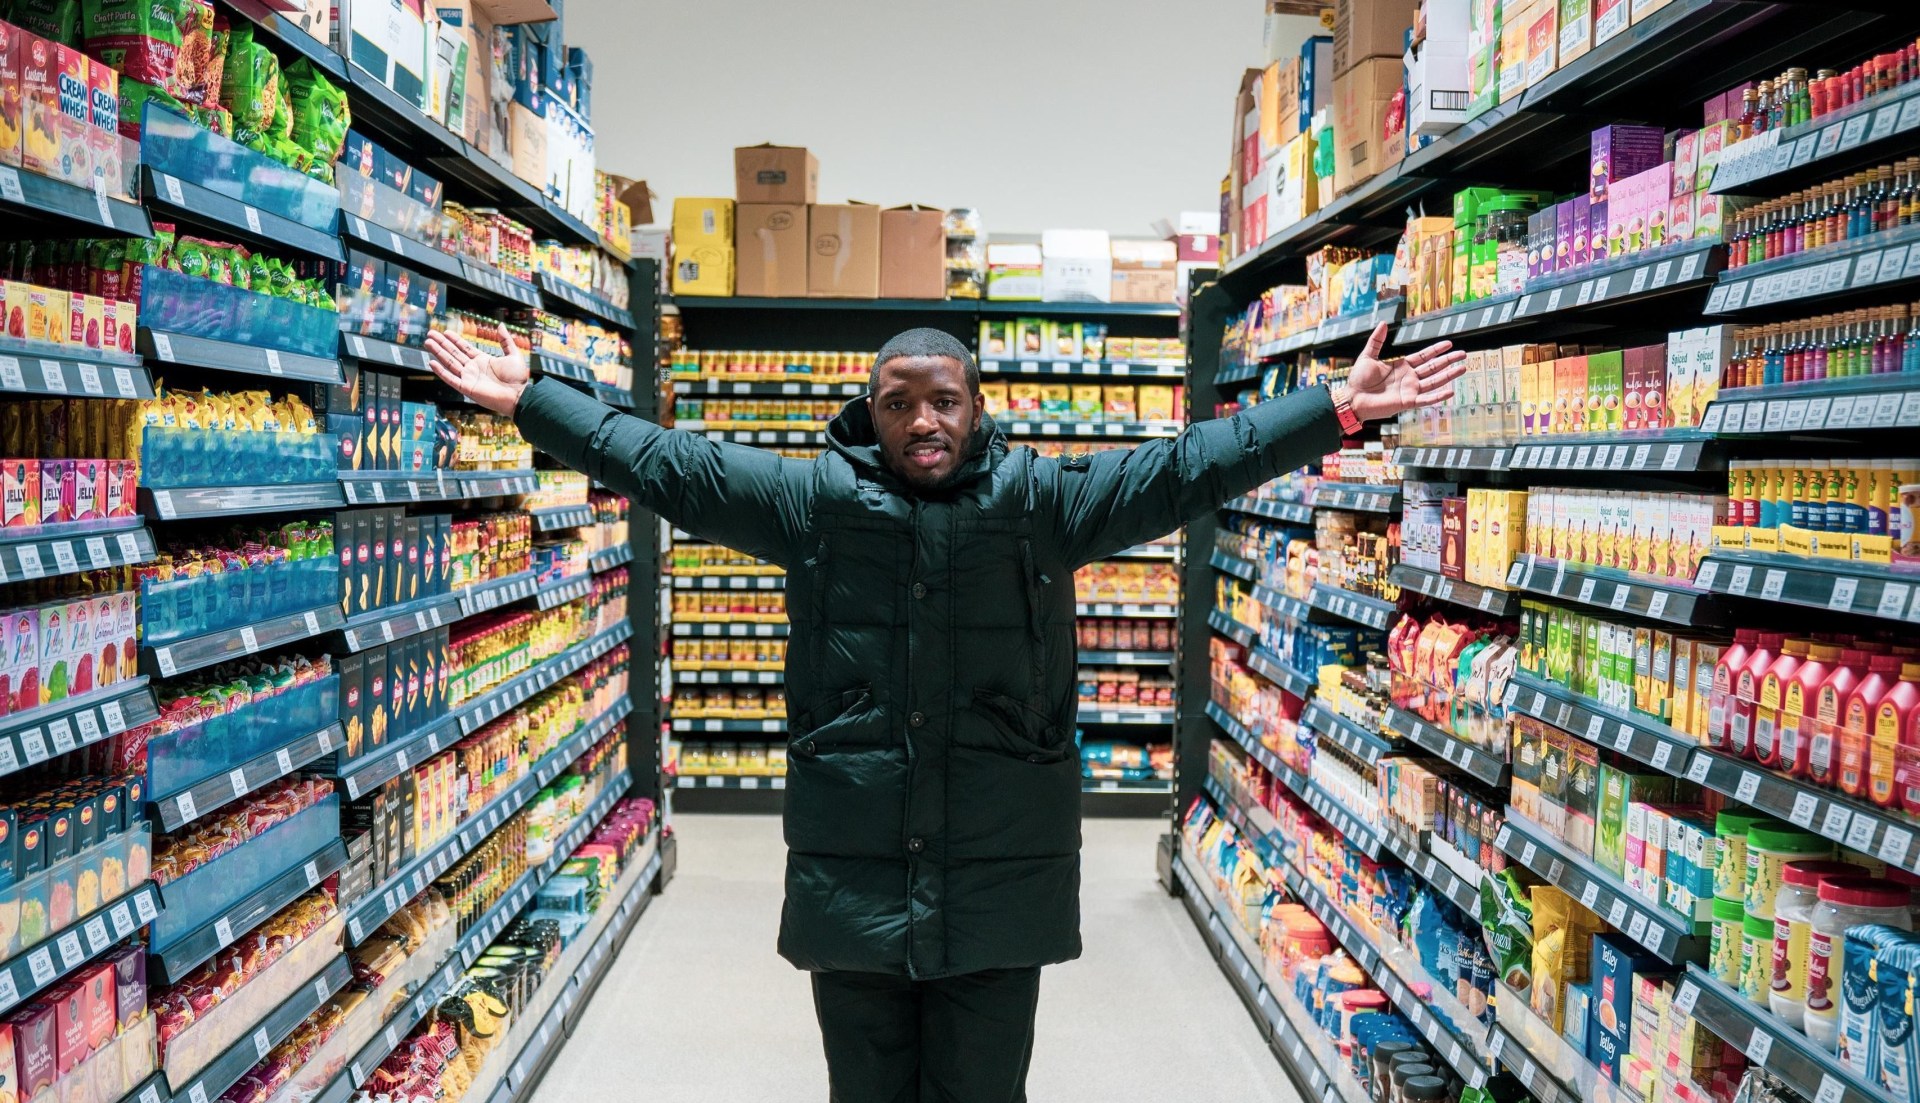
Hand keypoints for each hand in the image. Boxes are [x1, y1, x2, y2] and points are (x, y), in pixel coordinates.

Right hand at [425, 331, 530, 416]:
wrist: (519, 395)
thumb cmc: (518, 378)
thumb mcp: (513, 355)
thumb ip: (505, 341)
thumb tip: (501, 325)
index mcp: (483, 360)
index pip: (464, 348)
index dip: (454, 340)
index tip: (445, 332)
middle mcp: (473, 369)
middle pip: (453, 353)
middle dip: (442, 344)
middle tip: (430, 334)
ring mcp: (469, 378)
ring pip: (450, 363)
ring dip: (438, 353)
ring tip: (428, 343)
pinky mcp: (467, 388)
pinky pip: (451, 379)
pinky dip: (441, 371)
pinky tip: (432, 362)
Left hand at [1345, 322, 1468, 422]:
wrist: (1352, 398)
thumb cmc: (1358, 380)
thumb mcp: (1368, 356)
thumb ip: (1377, 341)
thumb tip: (1383, 323)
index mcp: (1402, 366)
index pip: (1424, 357)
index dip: (1436, 350)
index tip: (1449, 344)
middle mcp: (1409, 378)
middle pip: (1433, 368)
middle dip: (1448, 361)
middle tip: (1463, 354)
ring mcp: (1410, 390)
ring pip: (1434, 382)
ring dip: (1448, 375)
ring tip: (1463, 368)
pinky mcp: (1407, 402)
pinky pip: (1426, 399)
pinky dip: (1438, 396)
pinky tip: (1450, 391)